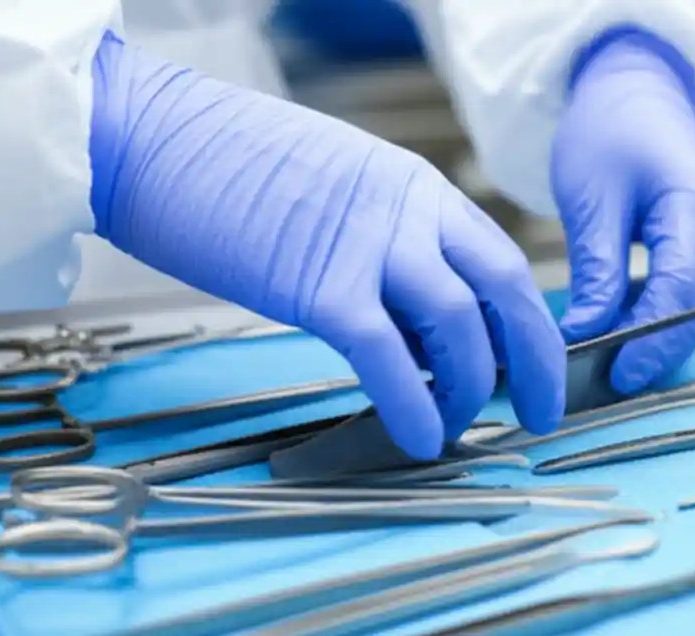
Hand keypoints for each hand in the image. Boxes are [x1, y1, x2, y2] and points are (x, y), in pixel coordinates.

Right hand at [88, 32, 564, 458]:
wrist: (154, 138)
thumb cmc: (234, 170)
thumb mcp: (340, 192)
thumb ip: (388, 248)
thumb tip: (416, 330)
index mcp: (416, 189)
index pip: (502, 260)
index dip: (531, 322)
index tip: (538, 367)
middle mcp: (408, 211)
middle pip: (506, 289)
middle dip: (536, 359)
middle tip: (540, 412)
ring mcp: (367, 244)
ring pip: (458, 325)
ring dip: (470, 389)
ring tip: (456, 427)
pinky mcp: (318, 284)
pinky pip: (388, 358)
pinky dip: (413, 406)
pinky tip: (418, 439)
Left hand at [553, 27, 694, 394]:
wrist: (639, 95)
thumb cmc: (611, 134)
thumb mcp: (592, 196)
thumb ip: (596, 268)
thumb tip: (584, 334)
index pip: (683, 289)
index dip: (651, 339)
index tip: (613, 372)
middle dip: (653, 353)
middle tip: (599, 384)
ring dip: (654, 344)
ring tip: (601, 370)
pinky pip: (687, 303)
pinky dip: (656, 325)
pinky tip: (616, 340)